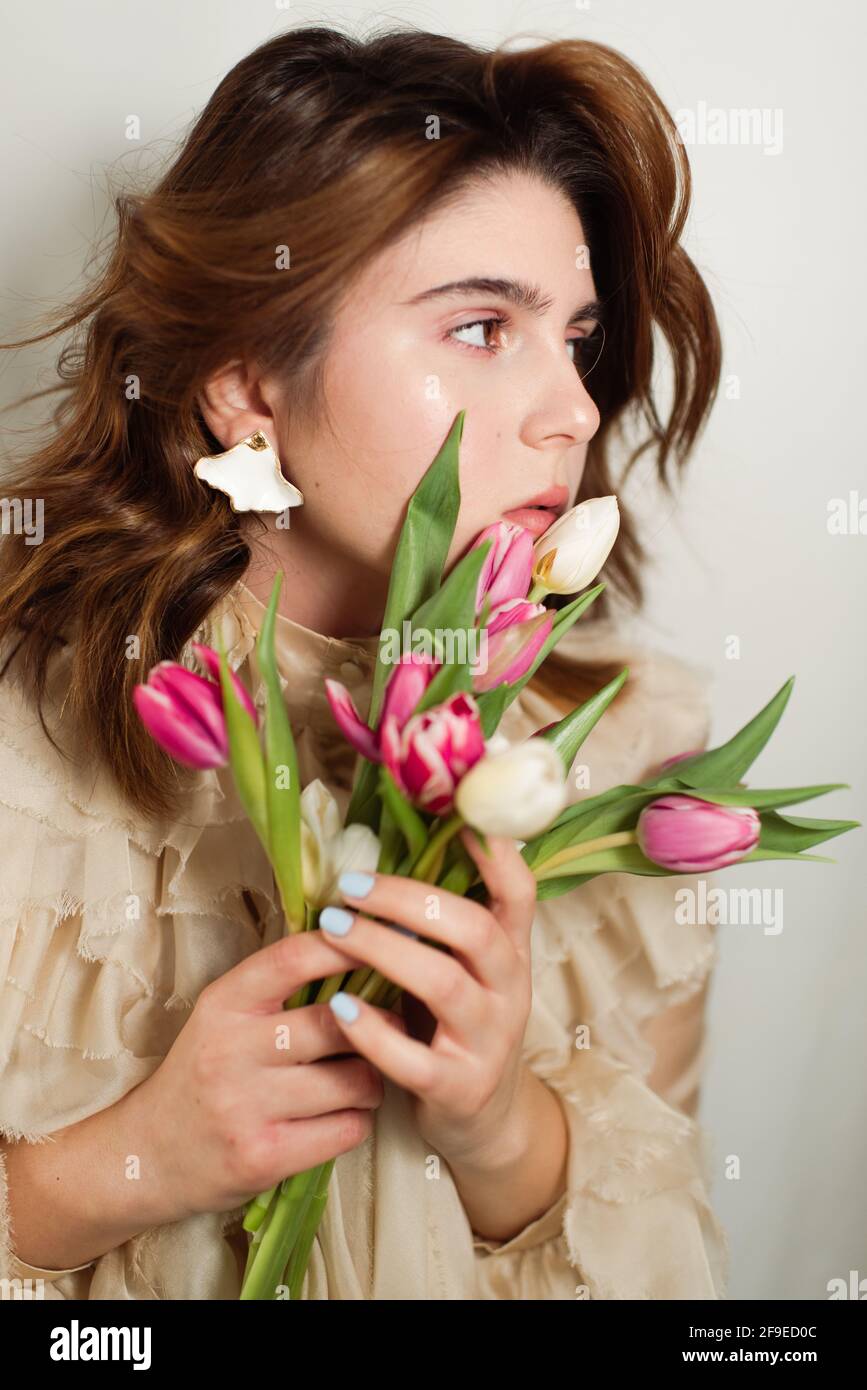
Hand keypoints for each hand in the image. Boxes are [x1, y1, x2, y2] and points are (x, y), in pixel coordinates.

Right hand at [140, 930, 406, 1219]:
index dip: (347, 946)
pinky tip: (343, 1116)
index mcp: (224, 1003)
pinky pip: (348, 1129)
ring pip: (354, 1081)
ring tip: (362, 1079)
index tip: (382, 943)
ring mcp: (245, 1106)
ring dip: (373, 1080)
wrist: (147, 1153)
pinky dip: (358, 1121)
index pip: (294, 958)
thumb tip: (360, 948)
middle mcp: (231, 1050)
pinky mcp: (262, 1157)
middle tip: (393, 1027)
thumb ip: (280, 987)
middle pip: (338, 1024)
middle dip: (381, 1025)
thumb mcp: (224, 1016)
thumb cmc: (203, 1074)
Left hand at [320, 827, 537, 1170]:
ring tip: (333, 929)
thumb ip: (442, 920)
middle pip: (474, 930)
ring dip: (383, 950)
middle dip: (410, 900)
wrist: (483, 1119)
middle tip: (350, 886)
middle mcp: (510, 989)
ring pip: (443, 984)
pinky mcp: (459, 1087)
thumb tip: (389, 839)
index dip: (495, 854)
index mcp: (511, 951)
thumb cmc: (455, 1023)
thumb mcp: (466, 969)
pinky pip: (414, 1058)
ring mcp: (488, 1040)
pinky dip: (373, 1031)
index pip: (519, 892)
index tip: (459, 817)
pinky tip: (339, 1007)